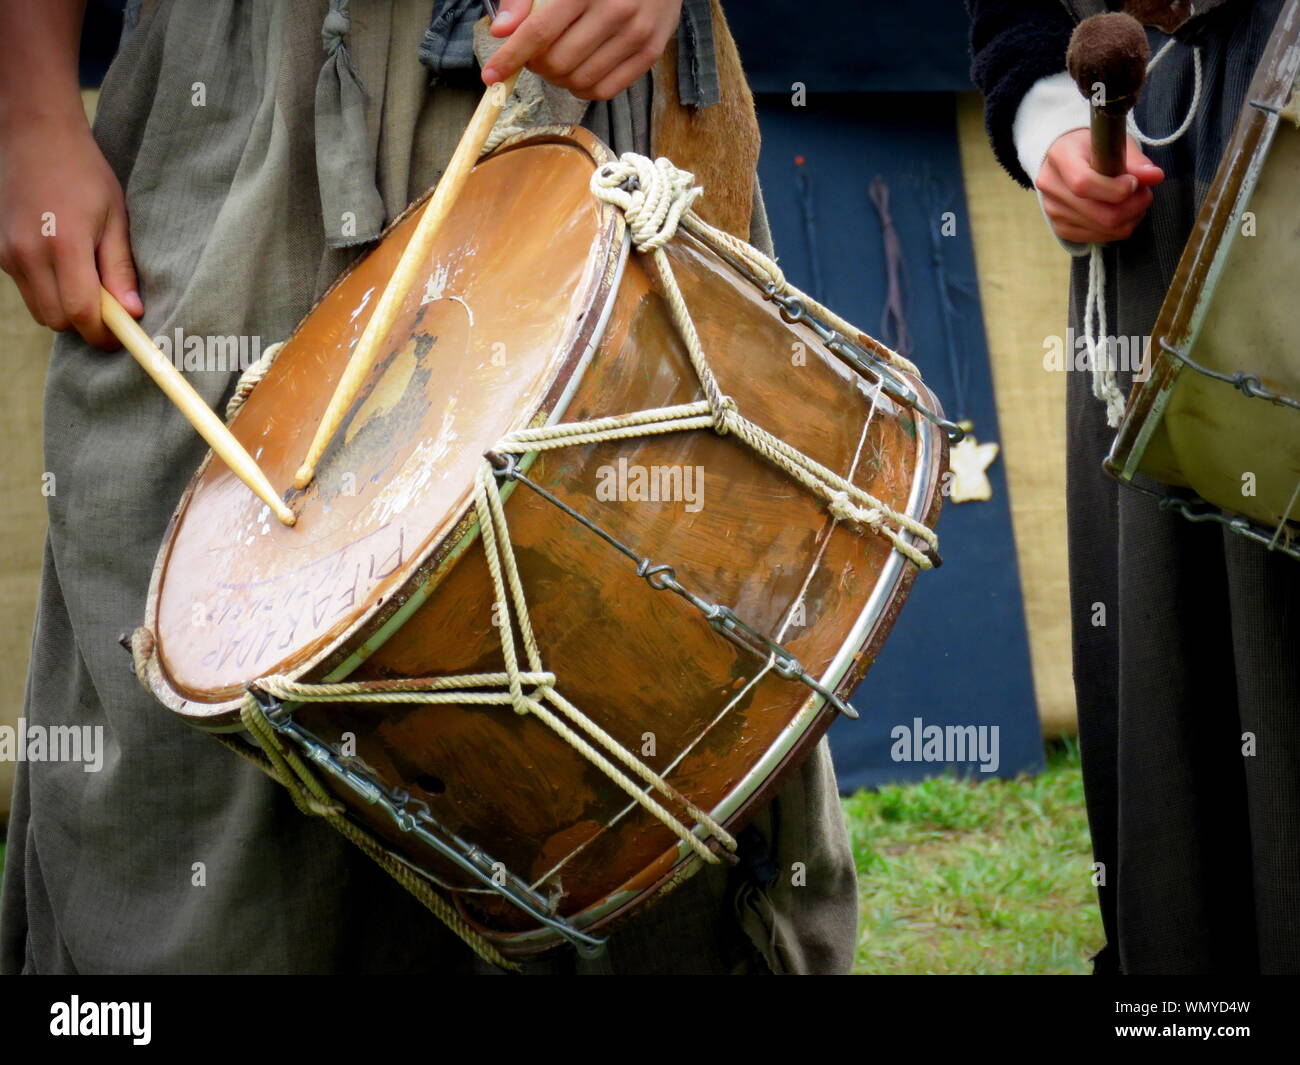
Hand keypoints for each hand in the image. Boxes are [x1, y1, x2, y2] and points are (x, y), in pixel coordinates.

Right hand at [0, 112, 141, 349]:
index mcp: (63, 245)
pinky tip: (65, 268)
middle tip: (110, 309)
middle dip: (86, 324)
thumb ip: (120, 269)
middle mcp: (28, 254)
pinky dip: (49, 293)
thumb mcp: (115, 219)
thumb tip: (133, 312)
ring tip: (89, 283)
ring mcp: (8, 254)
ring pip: (40, 310)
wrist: (36, 137)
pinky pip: (27, 291)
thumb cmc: (84, 174)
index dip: (103, 334)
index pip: (80, 312)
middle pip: (57, 320)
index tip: (123, 336)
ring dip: (66, 310)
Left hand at [483, 0, 683, 101]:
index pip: (539, 32)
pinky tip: (579, 72)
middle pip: (557, 62)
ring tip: (558, 61)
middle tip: (534, 54)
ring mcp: (636, 34)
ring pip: (579, 81)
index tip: (491, 76)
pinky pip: (606, 90)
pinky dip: (583, 88)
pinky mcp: (651, 52)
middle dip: (536, 65)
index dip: (511, 57)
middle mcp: (614, 10)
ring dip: (558, 79)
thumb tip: (501, 31)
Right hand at [1036, 129, 1163, 243]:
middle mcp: (1051, 187)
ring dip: (1129, 218)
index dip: (1116, 189)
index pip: (1084, 184)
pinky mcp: (1060, 228)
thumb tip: (1155, 177)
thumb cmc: (1091, 147)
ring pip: (1104, 229)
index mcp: (1060, 157)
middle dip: (1132, 206)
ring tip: (1135, 201)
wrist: (1064, 159)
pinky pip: (1097, 237)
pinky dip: (1117, 228)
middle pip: (1099, 213)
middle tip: (1145, 194)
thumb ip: (1134, 161)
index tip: (1134, 183)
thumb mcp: (1113, 143)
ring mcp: (1053, 210)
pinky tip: (1122, 212)